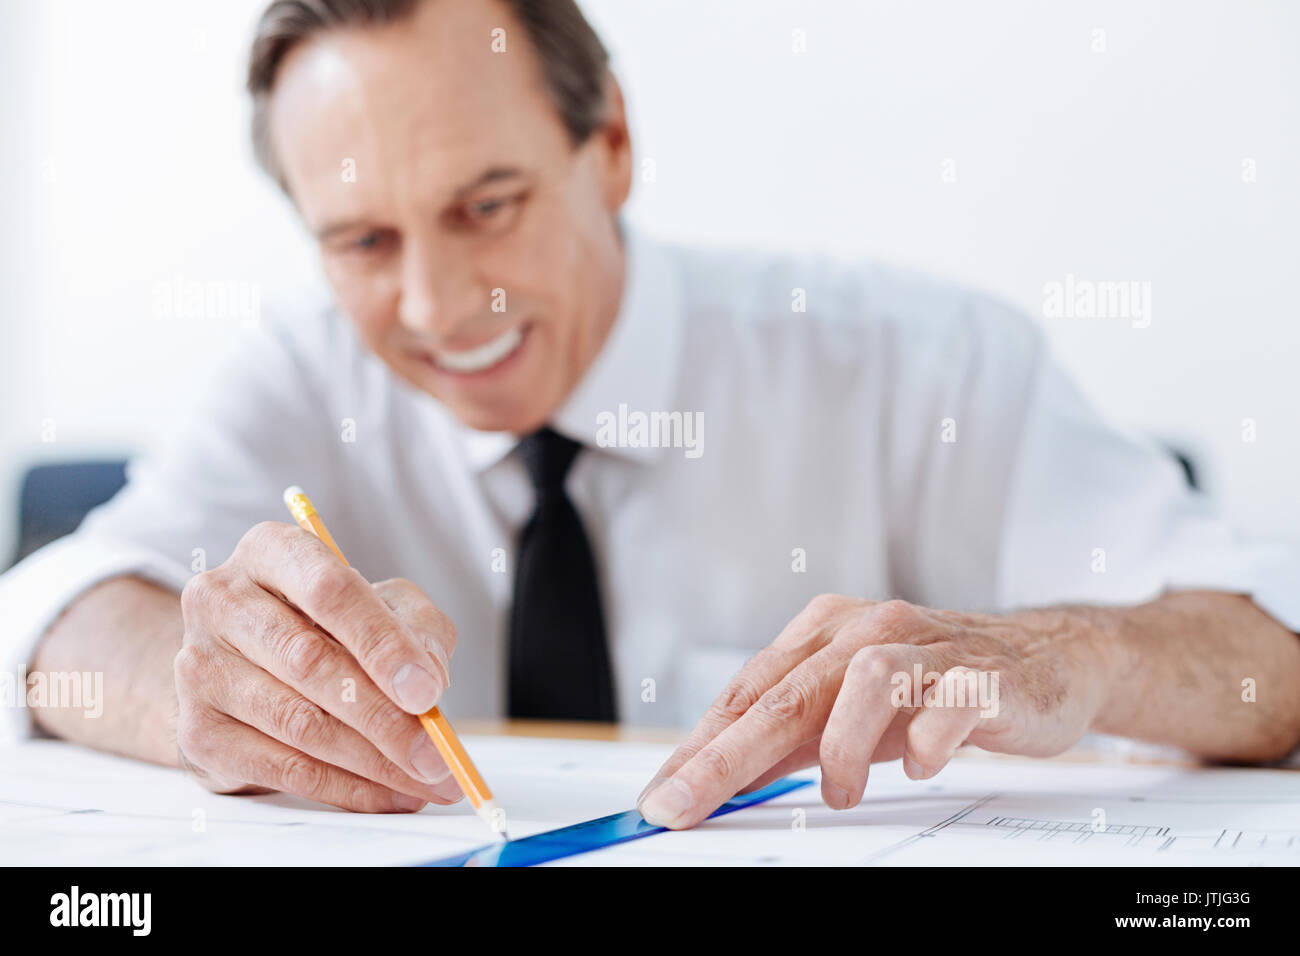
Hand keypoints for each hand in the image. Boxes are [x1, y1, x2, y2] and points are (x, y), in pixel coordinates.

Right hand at [174, 521, 461, 811]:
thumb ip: (416, 628)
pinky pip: (281, 769)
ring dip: (373, 761)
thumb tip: (426, 677)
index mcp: (271, 551)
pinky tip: (389, 794)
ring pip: (298, 723)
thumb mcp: (384, 605)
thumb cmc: (327, 626)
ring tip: (427, 779)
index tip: (427, 691)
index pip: (329, 590)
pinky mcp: (197, 730)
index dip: (381, 643)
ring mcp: (199, 666)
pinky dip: (345, 788)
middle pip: (311, 662)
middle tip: (438, 755)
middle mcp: (221, 599)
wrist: (242, 668)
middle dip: (386, 718)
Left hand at [638, 595, 1113, 828]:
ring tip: (839, 793)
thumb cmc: (933, 686)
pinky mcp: (984, 675)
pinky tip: (921, 766)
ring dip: (839, 747)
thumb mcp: (847, 712)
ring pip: (861, 681)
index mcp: (826, 632)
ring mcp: (927, 647)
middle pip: (785, 692)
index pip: (748, 691)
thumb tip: (714, 781)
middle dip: (725, 756)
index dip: (699, 746)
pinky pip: (947, 703)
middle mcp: (869, 629)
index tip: (662, 796)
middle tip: (686, 805)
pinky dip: (927, 740)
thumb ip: (787, 739)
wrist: (1047, 658)